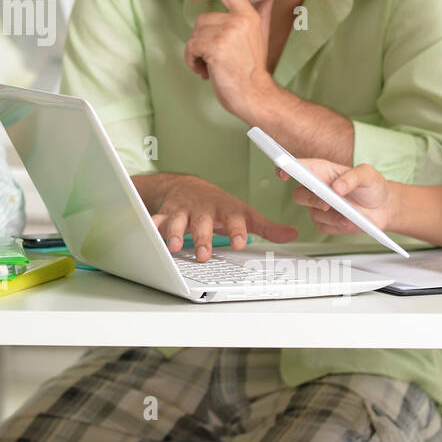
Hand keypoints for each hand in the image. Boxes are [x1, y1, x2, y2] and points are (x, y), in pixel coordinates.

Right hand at [144, 174, 297, 261]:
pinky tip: (148, 232)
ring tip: (174, 246)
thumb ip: (266, 227)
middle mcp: (204, 210)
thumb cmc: (217, 205)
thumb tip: (292, 234)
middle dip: (203, 238)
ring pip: (178, 222)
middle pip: (204, 224)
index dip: (238, 231)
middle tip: (204, 254)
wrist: (185, 186)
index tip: (241, 242)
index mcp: (226, 210)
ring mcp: (184, 211)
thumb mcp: (242, 212)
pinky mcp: (166, 214)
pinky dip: (152, 225)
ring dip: (174, 233)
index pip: (234, 220)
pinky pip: (156, 219)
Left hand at [184, 0, 275, 117]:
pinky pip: (191, 47)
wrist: (254, 94)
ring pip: (195, 35)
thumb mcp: (261, 36)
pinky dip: (192, 61)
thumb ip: (262, 14)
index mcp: (249, 15)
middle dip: (202, 40)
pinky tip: (203, 71)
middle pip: (202, 20)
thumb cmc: (252, 69)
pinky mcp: (215, 47)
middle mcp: (239, 20)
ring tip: (211, 66)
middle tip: (214, 58)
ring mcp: (228, 33)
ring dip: (196, 53)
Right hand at [279, 159, 399, 235]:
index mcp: (322, 171)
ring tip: (350, 215)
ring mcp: (318, 206)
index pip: (298, 167)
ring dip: (331, 215)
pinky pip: (323, 226)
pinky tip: (349, 220)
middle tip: (327, 203)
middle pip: (299, 194)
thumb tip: (337, 186)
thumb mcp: (368, 174)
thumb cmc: (372, 186)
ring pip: (313, 213)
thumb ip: (352, 176)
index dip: (286, 168)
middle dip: (312, 200)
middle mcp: (317, 188)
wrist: (383, 208)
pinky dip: (337, 225)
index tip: (284, 173)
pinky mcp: (325, 222)